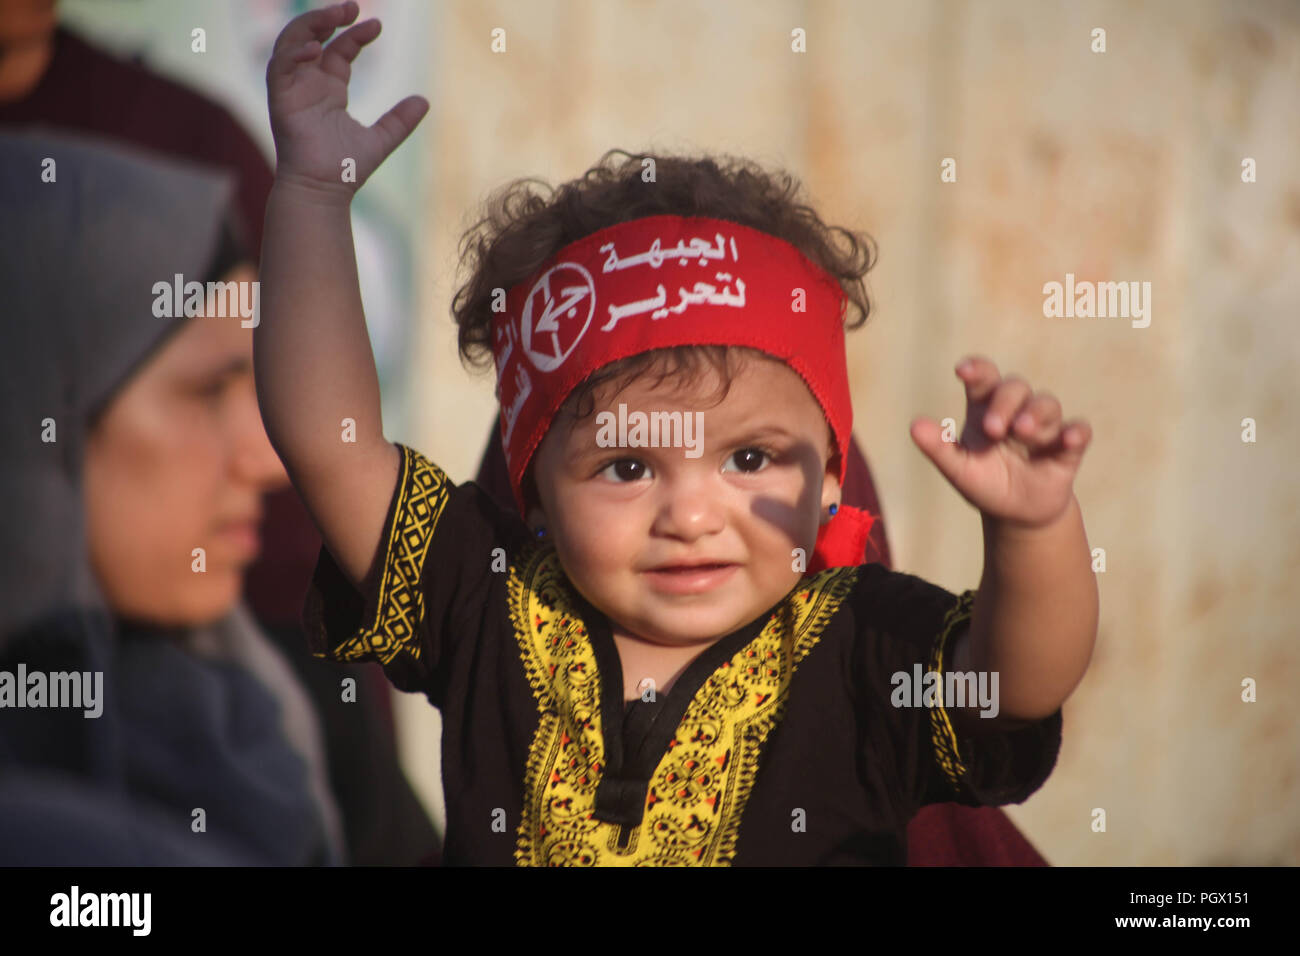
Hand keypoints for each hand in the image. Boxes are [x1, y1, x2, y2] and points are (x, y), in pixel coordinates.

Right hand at [266, 1, 427, 195]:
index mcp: (329, 90)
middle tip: (353, 6)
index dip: (355, 35)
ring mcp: (292, 89)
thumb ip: (400, 120)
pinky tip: (316, 48)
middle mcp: (308, 84)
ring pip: (292, 43)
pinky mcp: (279, 98)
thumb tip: (424, 101)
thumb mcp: (382, 139)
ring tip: (336, 15)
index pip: (339, 50)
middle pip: (314, 38)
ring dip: (311, 25)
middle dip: (329, 18)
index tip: (376, 25)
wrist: (325, 190)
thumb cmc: (346, 169)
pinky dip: (294, 52)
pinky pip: (279, 65)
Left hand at [909, 355, 1092, 528]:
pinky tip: (1068, 439)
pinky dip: (1075, 432)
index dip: (977, 369)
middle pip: (1015, 387)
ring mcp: (1044, 428)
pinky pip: (1079, 431)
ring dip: (1036, 414)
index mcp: (985, 410)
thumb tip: (914, 427)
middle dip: (1005, 402)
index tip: (963, 371)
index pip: (984, 379)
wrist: (1017, 516)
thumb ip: (939, 448)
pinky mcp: (1068, 447)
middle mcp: (1016, 411)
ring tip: (1022, 431)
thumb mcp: (959, 469)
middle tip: (993, 428)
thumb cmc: (984, 484)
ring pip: (1046, 404)